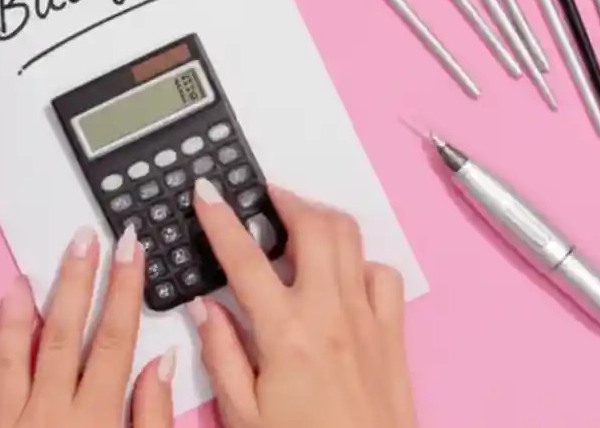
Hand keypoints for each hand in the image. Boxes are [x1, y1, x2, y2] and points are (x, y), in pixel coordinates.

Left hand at [0, 224, 175, 427]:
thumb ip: (154, 417)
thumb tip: (163, 361)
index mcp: (95, 419)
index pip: (113, 340)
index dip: (124, 290)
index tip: (130, 248)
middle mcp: (49, 415)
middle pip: (62, 336)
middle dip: (76, 282)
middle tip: (83, 239)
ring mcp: (10, 426)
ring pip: (10, 360)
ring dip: (17, 316)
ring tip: (22, 280)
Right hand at [190, 179, 416, 427]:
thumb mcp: (244, 416)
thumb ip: (221, 355)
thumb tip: (205, 308)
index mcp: (286, 334)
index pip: (246, 258)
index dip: (221, 219)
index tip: (207, 193)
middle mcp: (331, 315)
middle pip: (313, 226)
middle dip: (285, 198)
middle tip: (263, 196)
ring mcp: (367, 320)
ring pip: (351, 240)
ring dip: (322, 218)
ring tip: (297, 221)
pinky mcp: (393, 334)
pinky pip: (383, 274)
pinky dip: (360, 260)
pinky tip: (341, 272)